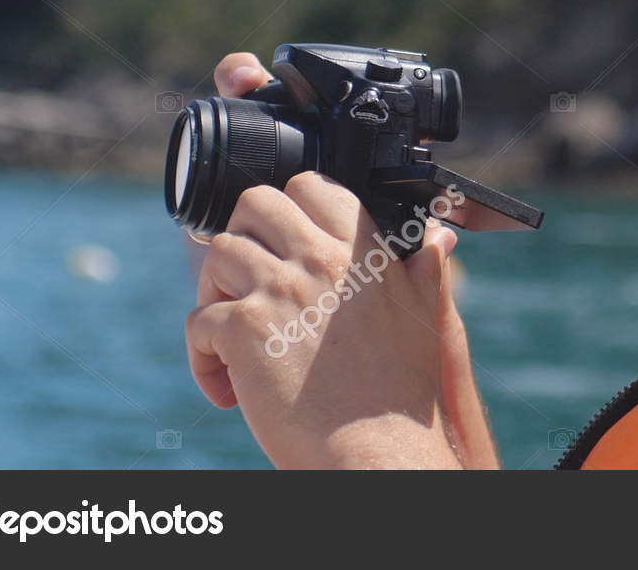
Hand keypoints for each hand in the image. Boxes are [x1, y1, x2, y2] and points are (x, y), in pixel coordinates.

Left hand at [182, 53, 497, 468]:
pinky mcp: (244, 333)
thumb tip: (439, 235)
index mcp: (364, 251)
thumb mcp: (428, 316)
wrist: (381, 452)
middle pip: (255, 203)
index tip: (286, 247)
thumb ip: (427, 268)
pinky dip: (202, 355)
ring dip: (215, 292)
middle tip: (249, 282)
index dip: (289, 210)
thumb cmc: (405, 394)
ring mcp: (281, 292)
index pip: (312, 186)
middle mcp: (322, 261)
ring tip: (232, 334)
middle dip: (243, 238)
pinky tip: (228, 387)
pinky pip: (198, 320)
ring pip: (217, 253)